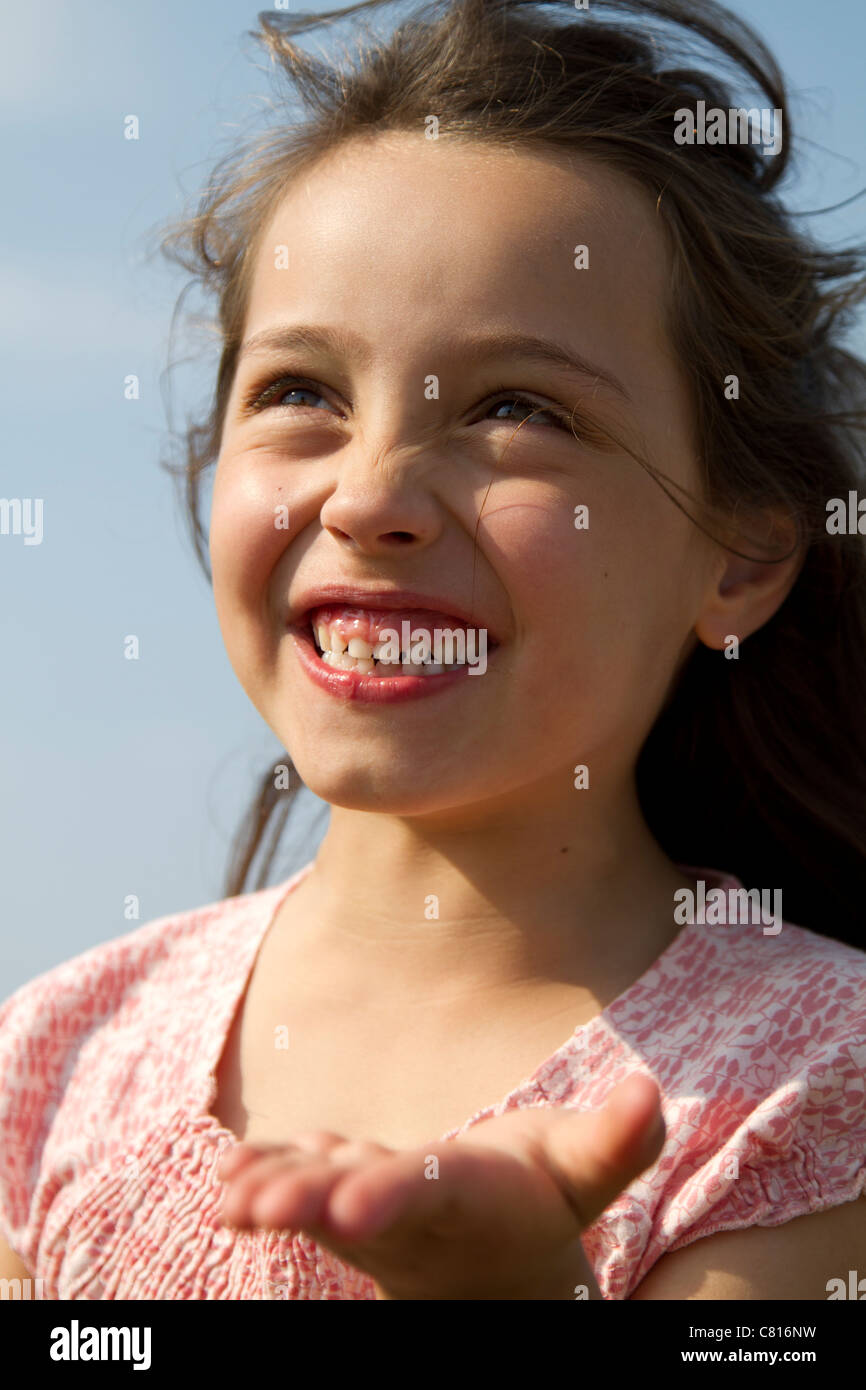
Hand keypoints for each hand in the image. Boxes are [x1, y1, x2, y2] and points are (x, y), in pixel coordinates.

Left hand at [217, 1072, 664, 1299]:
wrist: (496, 1259)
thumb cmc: (545, 1199)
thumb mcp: (588, 1170)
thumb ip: (618, 1138)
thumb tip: (651, 1091)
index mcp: (468, 1198)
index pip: (426, 1196)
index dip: (390, 1198)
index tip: (352, 1206)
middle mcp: (410, 1213)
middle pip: (353, 1207)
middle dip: (306, 1204)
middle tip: (257, 1209)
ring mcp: (370, 1208)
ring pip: (315, 1200)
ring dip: (271, 1196)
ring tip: (227, 1199)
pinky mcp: (343, 1194)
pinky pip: (299, 1185)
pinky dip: (261, 1180)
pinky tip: (224, 1179)